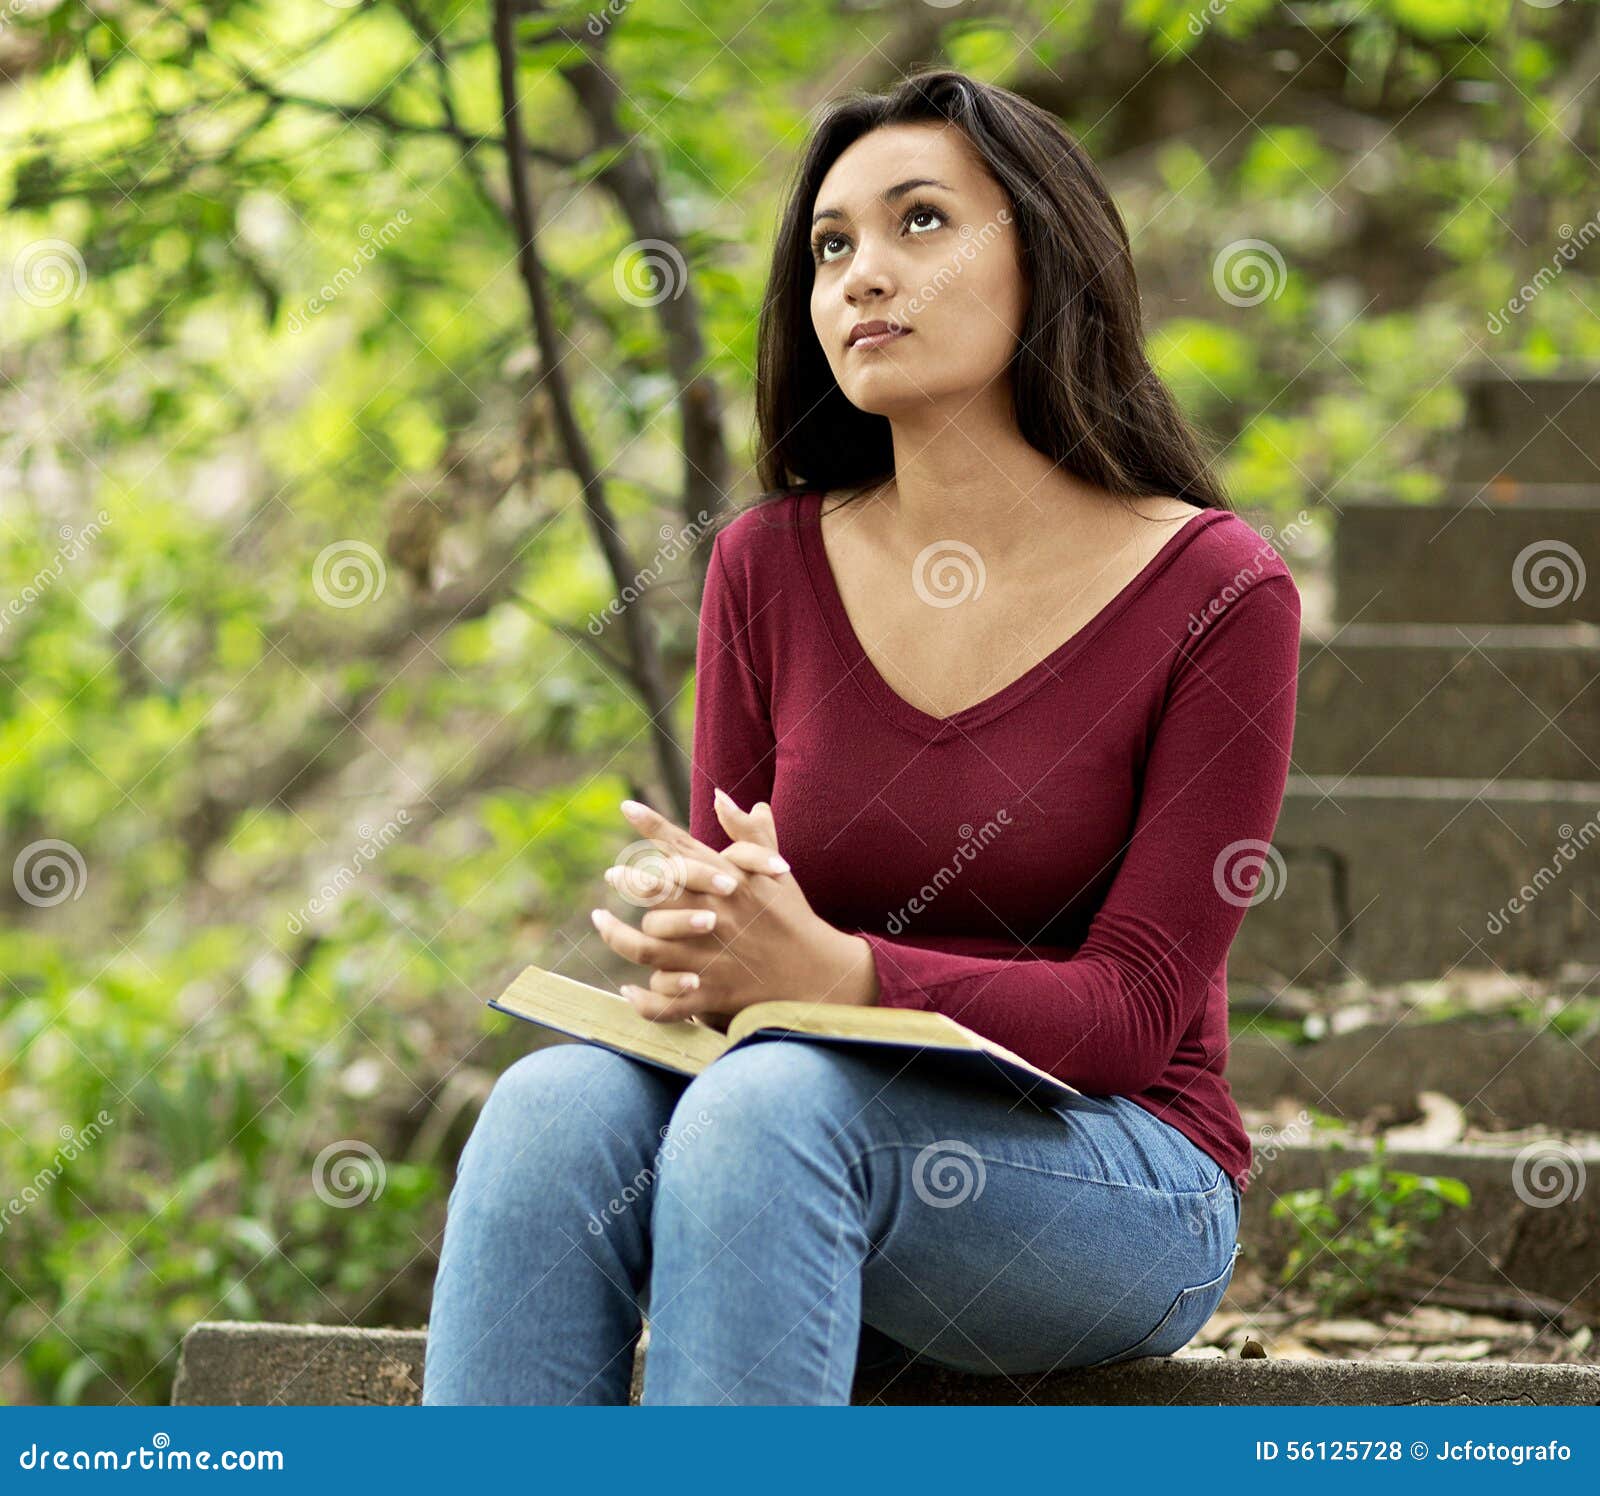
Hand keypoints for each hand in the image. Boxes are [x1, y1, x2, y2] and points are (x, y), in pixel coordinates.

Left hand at [591, 791, 876, 1020]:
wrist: (821, 977)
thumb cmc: (793, 920)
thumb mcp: (775, 874)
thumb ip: (748, 834)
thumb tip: (721, 796)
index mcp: (731, 884)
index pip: (686, 848)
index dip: (653, 825)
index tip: (627, 807)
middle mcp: (716, 915)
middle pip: (659, 894)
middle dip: (630, 881)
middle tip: (612, 875)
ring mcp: (711, 956)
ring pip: (647, 946)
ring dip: (616, 936)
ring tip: (601, 923)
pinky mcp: (711, 993)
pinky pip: (665, 1000)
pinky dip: (643, 999)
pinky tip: (629, 990)